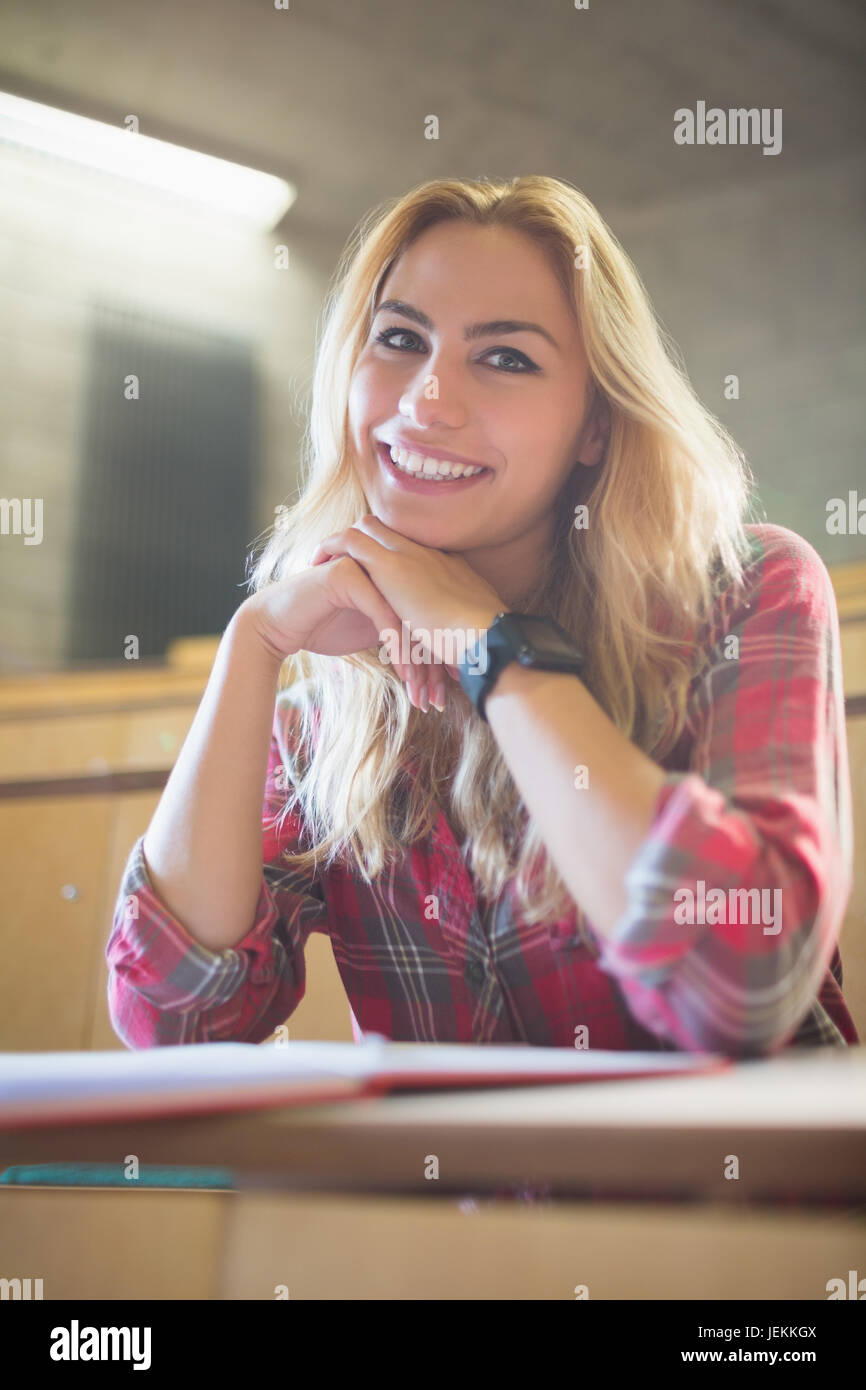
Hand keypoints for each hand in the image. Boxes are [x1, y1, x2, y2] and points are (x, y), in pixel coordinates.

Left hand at [310, 514, 504, 706]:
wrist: (484, 634)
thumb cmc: (482, 643)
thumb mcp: (468, 630)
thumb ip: (454, 629)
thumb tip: (451, 647)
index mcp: (449, 567)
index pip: (415, 549)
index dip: (393, 553)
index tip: (378, 570)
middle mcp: (428, 553)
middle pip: (389, 529)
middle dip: (364, 538)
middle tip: (343, 555)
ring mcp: (410, 554)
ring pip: (368, 527)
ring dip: (344, 540)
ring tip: (323, 557)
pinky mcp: (390, 565)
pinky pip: (350, 541)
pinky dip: (332, 546)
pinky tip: (318, 560)